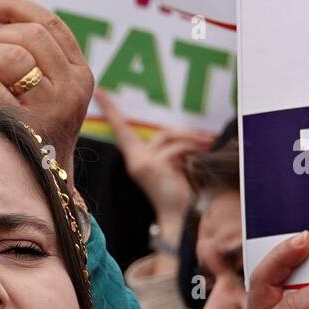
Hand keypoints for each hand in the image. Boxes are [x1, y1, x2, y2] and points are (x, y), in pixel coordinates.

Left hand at [0, 0, 92, 174]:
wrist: (41, 185)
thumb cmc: (33, 134)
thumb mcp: (48, 94)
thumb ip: (33, 61)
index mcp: (79, 73)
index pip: (48, 23)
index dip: (13, 7)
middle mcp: (72, 87)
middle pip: (28, 36)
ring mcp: (52, 107)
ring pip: (10, 56)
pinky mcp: (25, 125)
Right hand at [97, 90, 210, 242]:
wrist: (178, 216)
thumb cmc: (179, 192)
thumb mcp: (174, 165)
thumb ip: (171, 147)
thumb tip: (185, 131)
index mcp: (137, 159)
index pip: (121, 129)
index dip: (111, 109)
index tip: (101, 91)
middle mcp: (135, 160)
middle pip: (162, 131)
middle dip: (187, 135)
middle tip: (207, 140)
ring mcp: (142, 162)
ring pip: (171, 137)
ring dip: (192, 143)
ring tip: (205, 152)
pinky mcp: (152, 165)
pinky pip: (175, 148)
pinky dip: (190, 153)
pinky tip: (194, 165)